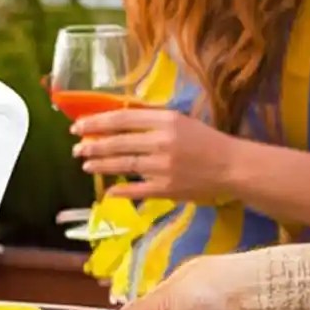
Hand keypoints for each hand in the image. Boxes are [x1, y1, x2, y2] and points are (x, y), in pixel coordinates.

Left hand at [71, 108, 238, 201]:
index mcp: (165, 120)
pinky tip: (108, 190)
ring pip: (122, 165)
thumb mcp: (179, 121)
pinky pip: (136, 189)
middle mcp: (161, 142)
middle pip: (117, 143)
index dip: (96, 122)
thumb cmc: (205, 141)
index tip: (78, 126)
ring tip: (85, 165)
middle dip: (92, 146)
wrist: (232, 166)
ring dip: (100, 165)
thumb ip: (150, 120)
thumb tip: (115, 120)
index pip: (122, 119)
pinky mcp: (166, 188)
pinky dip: (120, 190)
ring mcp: (162, 167)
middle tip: (76, 148)